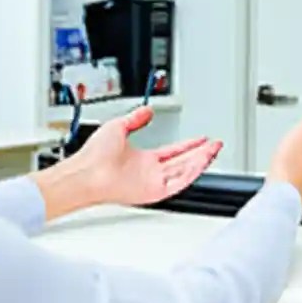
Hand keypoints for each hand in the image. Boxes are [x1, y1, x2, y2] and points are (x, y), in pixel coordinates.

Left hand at [34, 106, 221, 218]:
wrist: (86, 171)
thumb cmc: (94, 155)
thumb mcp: (119, 127)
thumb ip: (135, 119)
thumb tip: (146, 110)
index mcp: (143, 160)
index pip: (173, 151)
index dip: (189, 144)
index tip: (202, 138)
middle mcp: (150, 173)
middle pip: (183, 162)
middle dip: (201, 153)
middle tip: (215, 144)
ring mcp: (153, 183)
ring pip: (184, 172)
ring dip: (199, 161)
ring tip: (213, 150)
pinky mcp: (153, 192)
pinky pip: (178, 183)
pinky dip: (191, 173)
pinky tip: (200, 162)